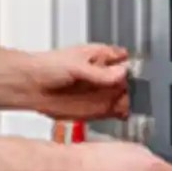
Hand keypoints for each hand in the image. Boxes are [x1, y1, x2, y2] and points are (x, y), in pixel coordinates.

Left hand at [16, 44, 130, 120]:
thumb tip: (122, 73)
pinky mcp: (95, 109)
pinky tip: (121, 113)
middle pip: (129, 81)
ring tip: (128, 103)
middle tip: (135, 93)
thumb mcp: (76, 65)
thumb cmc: (46, 66)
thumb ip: (100, 73)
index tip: (142, 72)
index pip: (125, 59)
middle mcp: (102, 75)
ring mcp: (99, 92)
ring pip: (124, 98)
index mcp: (100, 56)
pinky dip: (120, 114)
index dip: (135, 65)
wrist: (29, 85)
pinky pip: (114, 113)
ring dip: (129, 102)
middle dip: (135, 87)